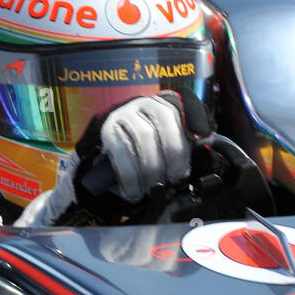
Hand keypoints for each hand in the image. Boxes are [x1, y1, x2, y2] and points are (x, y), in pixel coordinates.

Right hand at [15, 90, 210, 225]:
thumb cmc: (138, 158)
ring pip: (143, 138)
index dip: (182, 145)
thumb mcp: (160, 149)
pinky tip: (133, 191)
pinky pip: (121, 151)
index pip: (179, 116)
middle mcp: (143, 103)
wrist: (100, 159)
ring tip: (149, 189)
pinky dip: (129, 175)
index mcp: (163, 105)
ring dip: (149, 169)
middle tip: (168, 182)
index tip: (182, 171)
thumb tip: (194, 163)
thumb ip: (177, 151)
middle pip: (161, 125)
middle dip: (168, 159)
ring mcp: (122, 113)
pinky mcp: (106, 129)